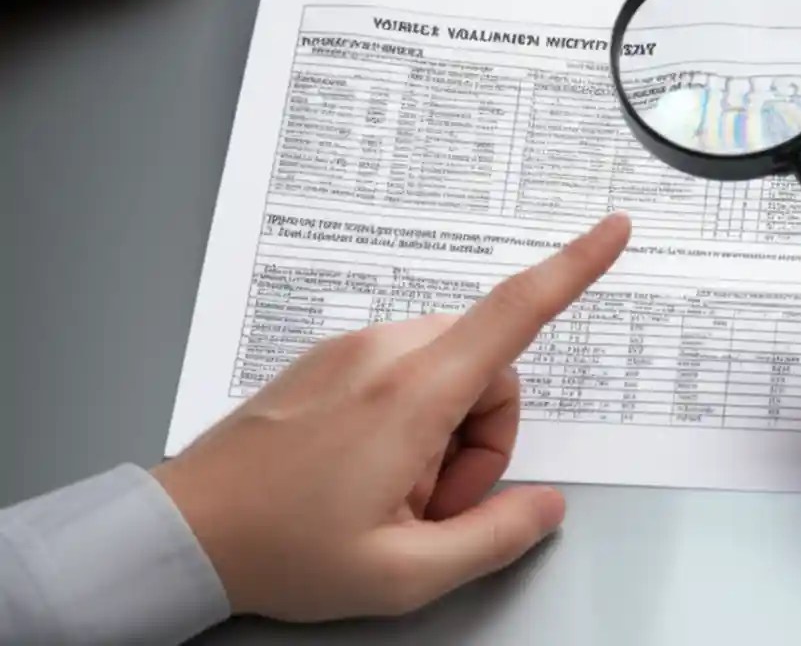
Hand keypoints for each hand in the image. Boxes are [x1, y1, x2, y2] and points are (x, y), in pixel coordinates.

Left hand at [153, 213, 631, 620]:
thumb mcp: (406, 573)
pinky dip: (411, 417)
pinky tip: (366, 470)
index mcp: (413, 395)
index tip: (614, 230)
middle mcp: (385, 354)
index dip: (575, 268)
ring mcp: (352, 351)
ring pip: (449, 369)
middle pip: (489, 366)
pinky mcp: (330, 360)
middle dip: (486, 436)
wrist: (184, 531)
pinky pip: (405, 370)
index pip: (515, 312)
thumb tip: (547, 505)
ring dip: (447, 431)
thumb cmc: (284, 552)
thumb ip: (496, 537)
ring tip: (393, 492)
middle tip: (436, 504)